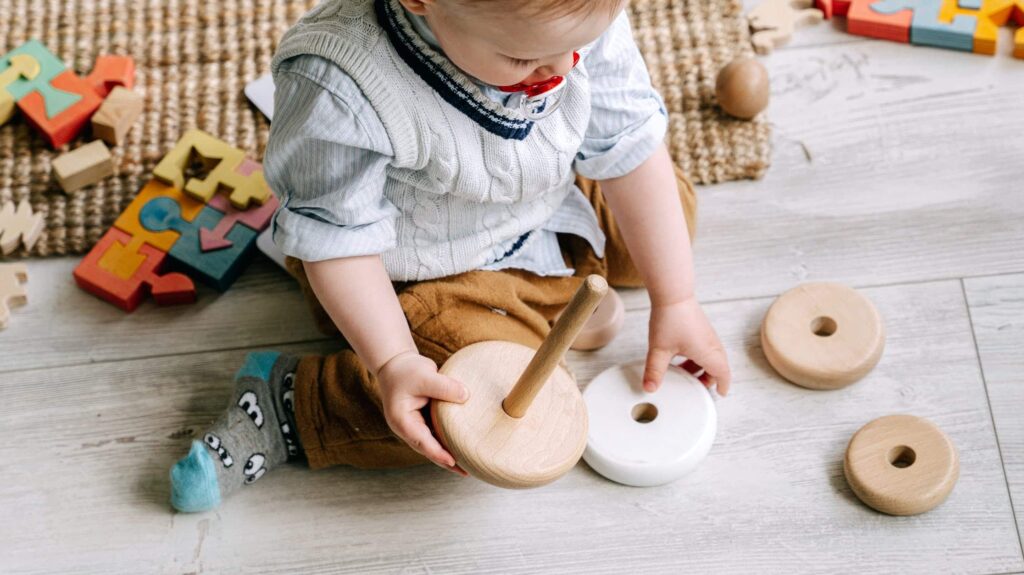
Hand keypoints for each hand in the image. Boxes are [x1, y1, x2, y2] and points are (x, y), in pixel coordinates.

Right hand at [377, 351, 469, 474]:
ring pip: (433, 444)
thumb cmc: (405, 370)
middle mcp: (407, 427)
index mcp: (402, 421)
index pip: (422, 442)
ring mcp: (415, 425)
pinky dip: (448, 440)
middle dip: (446, 461)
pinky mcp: (423, 420)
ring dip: (448, 453)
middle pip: (428, 449)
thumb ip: (444, 386)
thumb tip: (466, 396)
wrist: (395, 363)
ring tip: (468, 464)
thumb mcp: (425, 375)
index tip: (453, 462)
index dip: (438, 453)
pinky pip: (437, 433)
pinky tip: (462, 445)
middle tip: (466, 472)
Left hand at [643, 297, 731, 395]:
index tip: (719, 394)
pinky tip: (680, 358)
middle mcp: (712, 344)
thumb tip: (650, 388)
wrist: (673, 294)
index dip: (723, 386)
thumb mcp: (659, 349)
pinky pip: (706, 348)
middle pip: (719, 367)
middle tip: (695, 387)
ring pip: (712, 357)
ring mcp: (708, 335)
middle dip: (709, 379)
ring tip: (685, 374)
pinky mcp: (701, 329)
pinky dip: (698, 358)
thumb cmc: (670, 319)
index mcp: (708, 353)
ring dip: (702, 368)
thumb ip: (654, 371)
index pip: (723, 374)